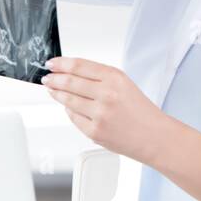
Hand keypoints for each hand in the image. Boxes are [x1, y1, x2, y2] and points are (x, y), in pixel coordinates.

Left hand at [42, 56, 170, 163]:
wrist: (153, 136)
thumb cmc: (139, 110)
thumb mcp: (124, 84)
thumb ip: (98, 77)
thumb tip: (70, 73)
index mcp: (115, 78)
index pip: (79, 66)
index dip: (61, 64)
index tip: (51, 63)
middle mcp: (106, 94)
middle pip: (69, 81)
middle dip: (54, 79)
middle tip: (47, 78)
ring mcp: (99, 114)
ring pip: (68, 100)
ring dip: (57, 94)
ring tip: (53, 90)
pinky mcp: (94, 131)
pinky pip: (73, 117)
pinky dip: (69, 111)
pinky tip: (69, 107)